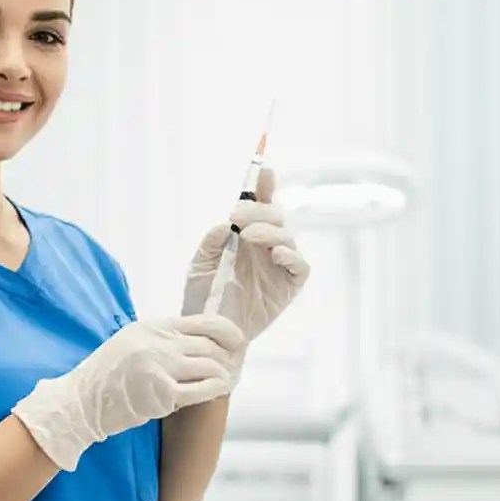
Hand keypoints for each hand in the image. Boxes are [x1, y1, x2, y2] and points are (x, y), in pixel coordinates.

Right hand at [11, 314, 244, 471]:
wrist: (82, 401)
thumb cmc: (108, 375)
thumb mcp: (132, 341)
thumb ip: (163, 338)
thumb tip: (202, 341)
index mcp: (152, 326)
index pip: (203, 322)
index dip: (228, 332)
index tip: (237, 342)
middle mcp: (158, 342)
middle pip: (211, 346)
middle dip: (227, 359)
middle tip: (230, 368)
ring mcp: (161, 366)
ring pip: (212, 366)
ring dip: (222, 376)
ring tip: (222, 382)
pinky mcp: (163, 393)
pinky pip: (203, 389)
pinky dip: (214, 390)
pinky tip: (214, 392)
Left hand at [181, 169, 310, 380]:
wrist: (209, 331)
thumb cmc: (203, 297)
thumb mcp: (200, 265)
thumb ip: (212, 242)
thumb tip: (226, 224)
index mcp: (245, 236)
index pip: (258, 206)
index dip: (263, 186)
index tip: (264, 169)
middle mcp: (265, 246)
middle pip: (274, 217)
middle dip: (258, 211)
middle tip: (238, 217)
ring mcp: (279, 265)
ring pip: (287, 237)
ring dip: (270, 231)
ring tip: (249, 236)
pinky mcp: (288, 285)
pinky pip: (299, 266)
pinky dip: (291, 256)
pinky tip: (275, 254)